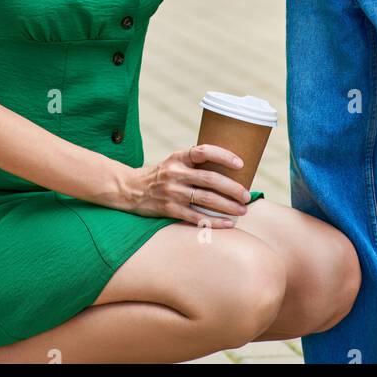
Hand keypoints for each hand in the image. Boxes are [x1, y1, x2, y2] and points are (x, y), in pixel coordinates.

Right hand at [123, 144, 250, 226]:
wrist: (130, 189)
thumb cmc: (160, 175)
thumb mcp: (174, 162)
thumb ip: (195, 164)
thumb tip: (228, 169)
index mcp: (178, 157)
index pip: (204, 151)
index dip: (223, 156)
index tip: (241, 164)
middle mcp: (175, 173)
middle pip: (209, 179)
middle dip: (231, 187)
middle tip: (246, 195)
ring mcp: (172, 192)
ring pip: (205, 199)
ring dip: (227, 205)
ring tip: (242, 210)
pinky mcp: (168, 209)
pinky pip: (195, 217)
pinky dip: (213, 222)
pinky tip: (227, 224)